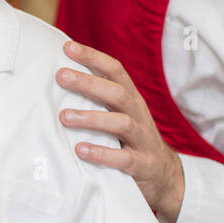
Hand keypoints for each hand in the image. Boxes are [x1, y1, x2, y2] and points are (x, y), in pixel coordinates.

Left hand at [57, 39, 185, 222]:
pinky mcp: (142, 164)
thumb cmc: (130, 139)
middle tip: (61, 76)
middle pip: (117, 93)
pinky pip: (123, 158)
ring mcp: (142, 140)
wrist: (163, 174)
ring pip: (121, 123)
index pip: (115, 71)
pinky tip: (80, 150)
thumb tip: (59, 77)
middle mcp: (138, 114)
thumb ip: (97, 98)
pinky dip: (101, 153)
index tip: (67, 47)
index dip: (92, 57)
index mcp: (131, 99)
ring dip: (92, 118)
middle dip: (88, 83)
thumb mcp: (119, 114)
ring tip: (64, 116)